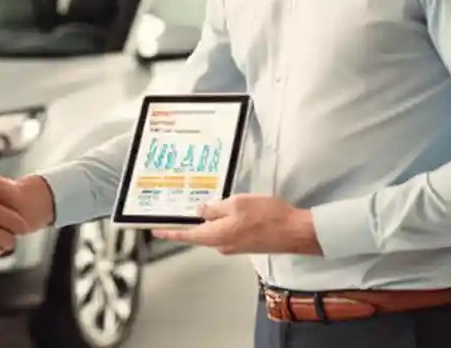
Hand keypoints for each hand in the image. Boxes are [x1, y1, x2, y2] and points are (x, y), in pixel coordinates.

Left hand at [152, 194, 321, 255]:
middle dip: (189, 223)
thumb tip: (200, 210)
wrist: (294, 231)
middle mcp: (222, 245)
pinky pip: (226, 233)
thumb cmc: (266, 215)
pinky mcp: (245, 244)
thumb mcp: (237, 204)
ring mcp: (234, 246)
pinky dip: (221, 223)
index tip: (156, 230)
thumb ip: (216, 208)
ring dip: (206, 222)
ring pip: (213, 233)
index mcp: (216, 236)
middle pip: (199, 234)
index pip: (186, 235)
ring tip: (201, 205)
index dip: (170, 232)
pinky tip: (223, 211)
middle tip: (177, 210)